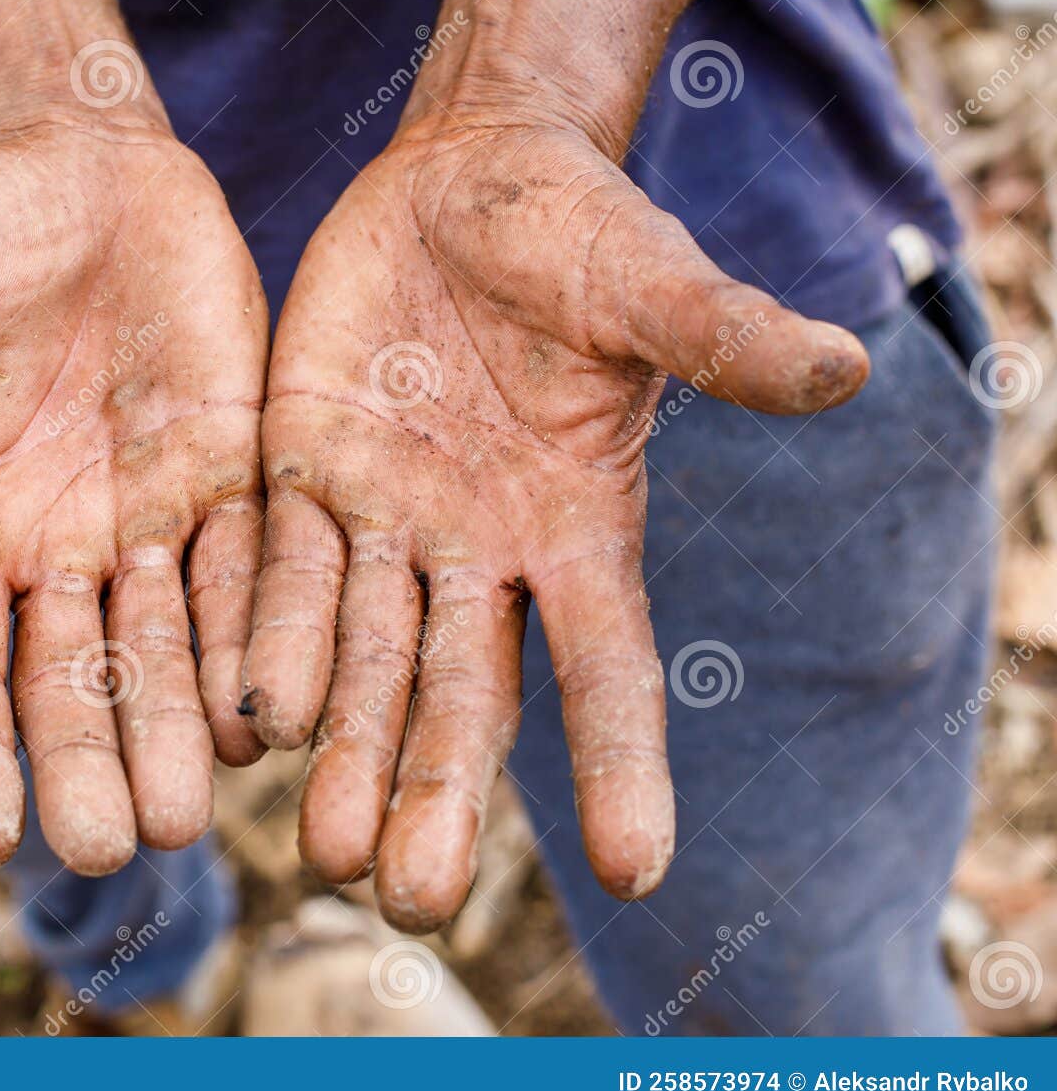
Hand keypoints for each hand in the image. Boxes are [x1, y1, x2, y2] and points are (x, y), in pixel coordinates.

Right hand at [0, 115, 267, 874]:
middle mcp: (61, 548)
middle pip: (73, 681)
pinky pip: (250, 571)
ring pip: (168, 648)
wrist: (87, 170)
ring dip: (180, 727)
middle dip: (89, 762)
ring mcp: (151, 520)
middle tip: (111, 846)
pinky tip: (281, 706)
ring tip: (195, 809)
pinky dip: (262, 637)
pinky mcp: (232, 478)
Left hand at [242, 106, 866, 926]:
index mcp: (578, 527)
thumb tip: (847, 366)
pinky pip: (281, 570)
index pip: (608, 668)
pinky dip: (264, 642)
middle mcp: (480, 552)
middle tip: (411, 902)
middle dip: (439, 793)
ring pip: (361, 658)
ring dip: (343, 752)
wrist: (463, 189)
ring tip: (322, 852)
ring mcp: (387, 521)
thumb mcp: (649, 284)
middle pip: (461, 695)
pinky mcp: (304, 475)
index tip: (635, 871)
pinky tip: (242, 721)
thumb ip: (721, 336)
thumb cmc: (578, 235)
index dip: (623, 764)